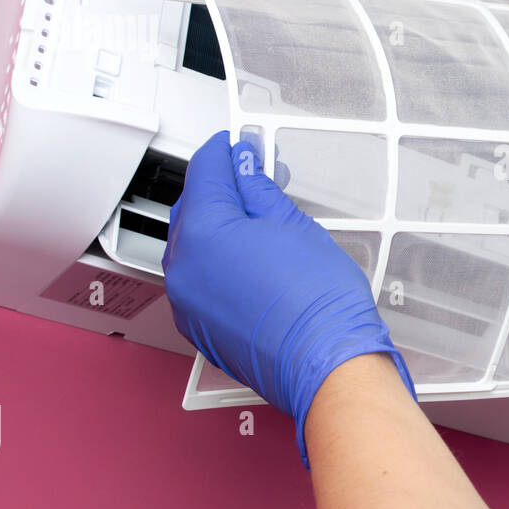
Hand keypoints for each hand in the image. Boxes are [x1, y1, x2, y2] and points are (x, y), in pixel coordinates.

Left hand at [162, 130, 414, 465]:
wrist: (325, 364)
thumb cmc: (318, 305)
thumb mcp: (293, 226)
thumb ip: (260, 191)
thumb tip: (245, 170)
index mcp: (203, 232)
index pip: (204, 172)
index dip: (224, 151)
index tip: (236, 145)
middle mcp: (183, 267)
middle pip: (192, 208)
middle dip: (220, 188)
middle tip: (253, 176)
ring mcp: (186, 300)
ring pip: (192, 245)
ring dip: (218, 225)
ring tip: (257, 218)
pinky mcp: (198, 326)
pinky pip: (198, 279)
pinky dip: (217, 260)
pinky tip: (249, 256)